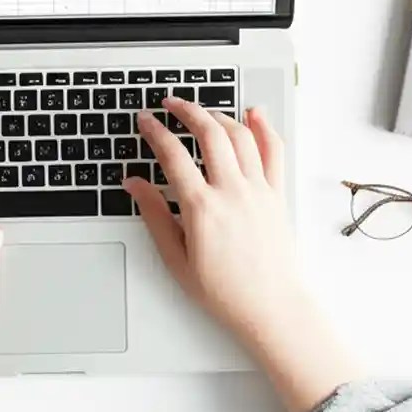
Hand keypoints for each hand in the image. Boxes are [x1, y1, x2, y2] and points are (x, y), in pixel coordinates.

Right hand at [126, 99, 295, 339]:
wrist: (270, 308)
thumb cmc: (225, 291)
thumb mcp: (176, 258)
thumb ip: (154, 215)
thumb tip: (134, 185)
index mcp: (202, 208)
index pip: (172, 155)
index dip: (155, 132)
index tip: (146, 121)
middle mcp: (232, 192)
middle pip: (208, 133)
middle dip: (186, 111)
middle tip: (171, 104)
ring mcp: (258, 191)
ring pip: (240, 136)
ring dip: (218, 115)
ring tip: (203, 111)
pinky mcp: (276, 195)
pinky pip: (274, 151)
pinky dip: (264, 128)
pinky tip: (255, 114)